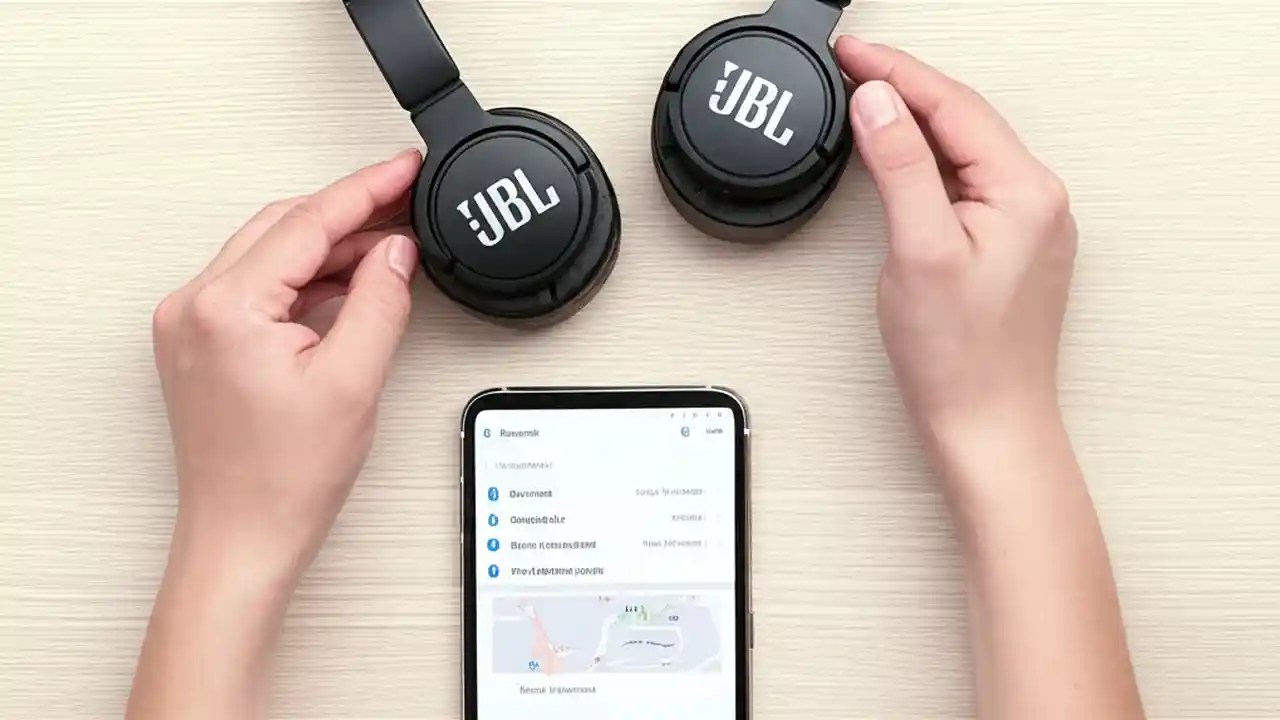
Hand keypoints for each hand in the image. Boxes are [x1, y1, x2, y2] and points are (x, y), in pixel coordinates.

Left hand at [131, 149, 422, 719]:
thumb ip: (380, 300)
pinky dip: (305, 279)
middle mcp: (194, 305)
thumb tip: (395, 250)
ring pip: (270, 254)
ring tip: (389, 247)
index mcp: (226, 306)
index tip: (406, 169)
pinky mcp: (199, 342)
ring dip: (328, 247)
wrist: (242, 536)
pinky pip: (257, 285)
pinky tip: (347, 282)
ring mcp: (190, 323)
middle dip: (350, 213)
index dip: (367, 189)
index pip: (307, 222)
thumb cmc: (284, 478)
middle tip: (408, 203)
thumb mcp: (354, 379)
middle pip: (284, 227)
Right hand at [836, 38, 1077, 458]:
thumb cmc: (961, 356)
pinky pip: (966, 179)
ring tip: (868, 95)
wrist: (987, 424)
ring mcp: (1026, 223)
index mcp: (1024, 190)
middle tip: (850, 65)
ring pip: (964, 148)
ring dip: (915, 118)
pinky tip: (901, 154)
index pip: (952, 104)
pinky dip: (927, 157)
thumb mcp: (919, 249)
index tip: (850, 53)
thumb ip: (901, 166)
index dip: (895, 70)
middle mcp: (1036, 199)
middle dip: (903, 85)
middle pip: (962, 118)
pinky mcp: (1009, 246)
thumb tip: (879, 101)